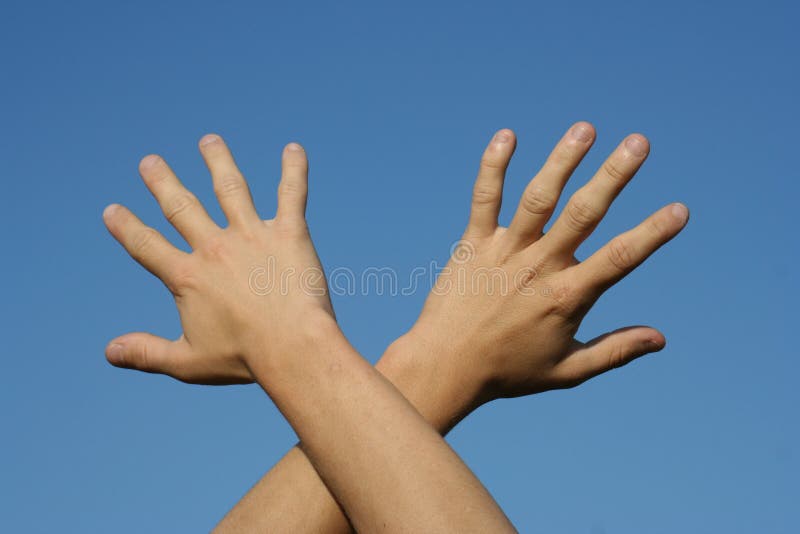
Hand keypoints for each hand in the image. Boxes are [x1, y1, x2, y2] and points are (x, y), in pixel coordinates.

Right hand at [103, 135, 334, 383]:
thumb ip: (146, 353)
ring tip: (210, 141)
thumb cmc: (243, 358)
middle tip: (150, 161)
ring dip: (218, 162)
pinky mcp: (289, 233)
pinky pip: (291, 193)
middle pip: (182, 207)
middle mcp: (215, 248)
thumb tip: (108, 351)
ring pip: (230, 189)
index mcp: (188, 277)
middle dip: (163, 183)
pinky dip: (293, 170)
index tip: (112, 211)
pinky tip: (294, 148)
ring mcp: (252, 236)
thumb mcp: (187, 362)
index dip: (127, 228)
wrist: (292, 347)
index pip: (147, 247)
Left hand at [389, 123, 687, 399]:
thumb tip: (661, 339)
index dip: (652, 234)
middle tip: (639, 142)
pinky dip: (493, 167)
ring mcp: (504, 251)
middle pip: (583, 214)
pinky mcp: (472, 243)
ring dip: (562, 161)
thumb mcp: (567, 370)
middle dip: (613, 176)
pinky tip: (507, 136)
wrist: (444, 366)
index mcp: (566, 297)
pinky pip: (484, 199)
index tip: (680, 210)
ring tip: (585, 129)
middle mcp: (538, 267)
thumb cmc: (507, 371)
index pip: (619, 259)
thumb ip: (614, 350)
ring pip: (537, 198)